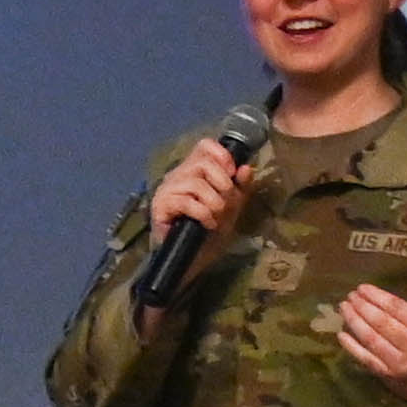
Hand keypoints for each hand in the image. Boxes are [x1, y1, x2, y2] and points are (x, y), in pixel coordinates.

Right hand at [138, 136, 251, 285]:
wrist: (193, 260)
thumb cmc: (210, 232)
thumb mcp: (233, 208)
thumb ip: (241, 187)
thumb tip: (246, 168)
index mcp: (194, 171)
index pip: (204, 146)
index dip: (221, 154)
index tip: (232, 173)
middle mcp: (178, 176)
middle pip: (202, 163)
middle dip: (222, 184)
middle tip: (226, 203)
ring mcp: (166, 190)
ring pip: (195, 183)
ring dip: (213, 202)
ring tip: (216, 217)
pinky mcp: (160, 207)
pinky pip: (185, 201)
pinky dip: (202, 213)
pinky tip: (206, 224)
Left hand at [338, 269, 406, 406]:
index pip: (398, 309)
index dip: (378, 297)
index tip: (363, 288)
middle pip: (381, 322)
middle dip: (362, 307)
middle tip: (350, 295)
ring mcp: (400, 365)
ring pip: (371, 340)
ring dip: (354, 322)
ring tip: (344, 308)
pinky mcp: (390, 378)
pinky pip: (366, 360)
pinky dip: (352, 347)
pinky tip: (342, 334)